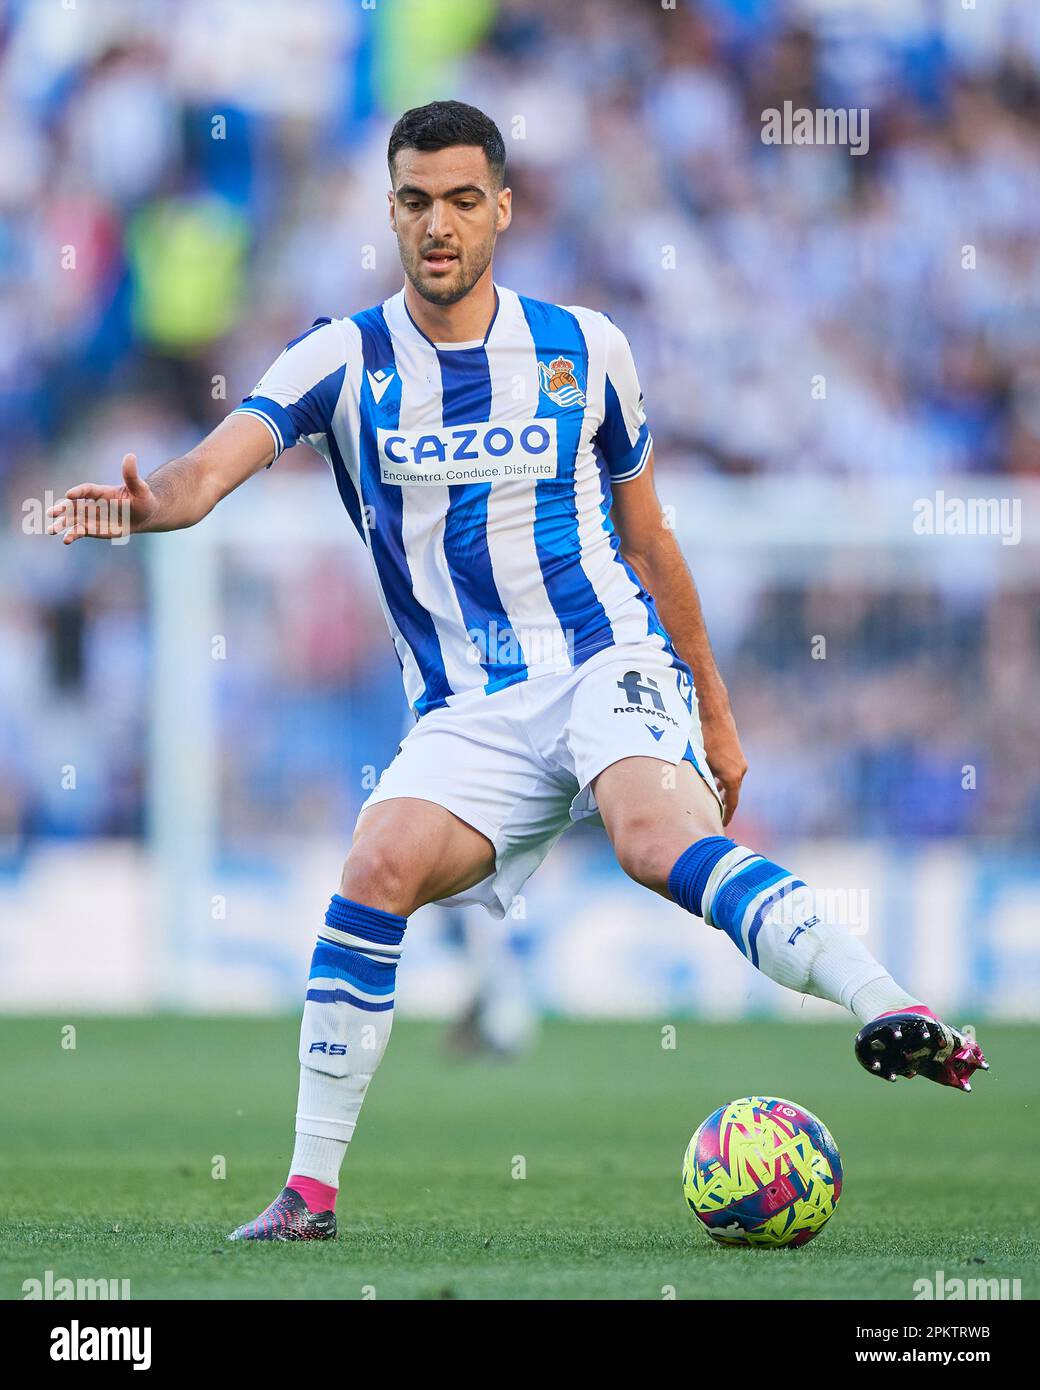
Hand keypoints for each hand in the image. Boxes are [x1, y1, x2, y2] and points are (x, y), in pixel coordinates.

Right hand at [47, 453, 158, 543]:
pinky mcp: (93, 529)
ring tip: (51, 530)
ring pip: (72, 520)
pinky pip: (80, 531)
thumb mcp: (139, 488)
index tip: (69, 494)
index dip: (78, 492)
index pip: (87, 490)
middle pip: (73, 506)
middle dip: (61, 509)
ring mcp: (91, 517)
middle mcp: (93, 504)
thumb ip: (131, 475)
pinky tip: (66, 540)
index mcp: (102, 492)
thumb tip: (130, 456)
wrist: (144, 515)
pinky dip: (72, 535)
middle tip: (50, 513)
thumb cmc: (142, 499)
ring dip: (62, 524)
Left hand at [699, 704, 747, 826]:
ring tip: (713, 802)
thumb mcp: (699, 763)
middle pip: (732, 794)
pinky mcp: (737, 754)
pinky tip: (714, 782)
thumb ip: (700, 781)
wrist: (714, 714)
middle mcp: (740, 771)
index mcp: (732, 777)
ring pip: (731, 783)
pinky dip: (724, 780)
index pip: (731, 803)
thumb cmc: (703, 738)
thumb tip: (693, 797)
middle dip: (723, 805)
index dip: (726, 815)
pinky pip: (731, 773)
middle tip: (714, 816)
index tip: (722, 825)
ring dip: (722, 791)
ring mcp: (740, 762)